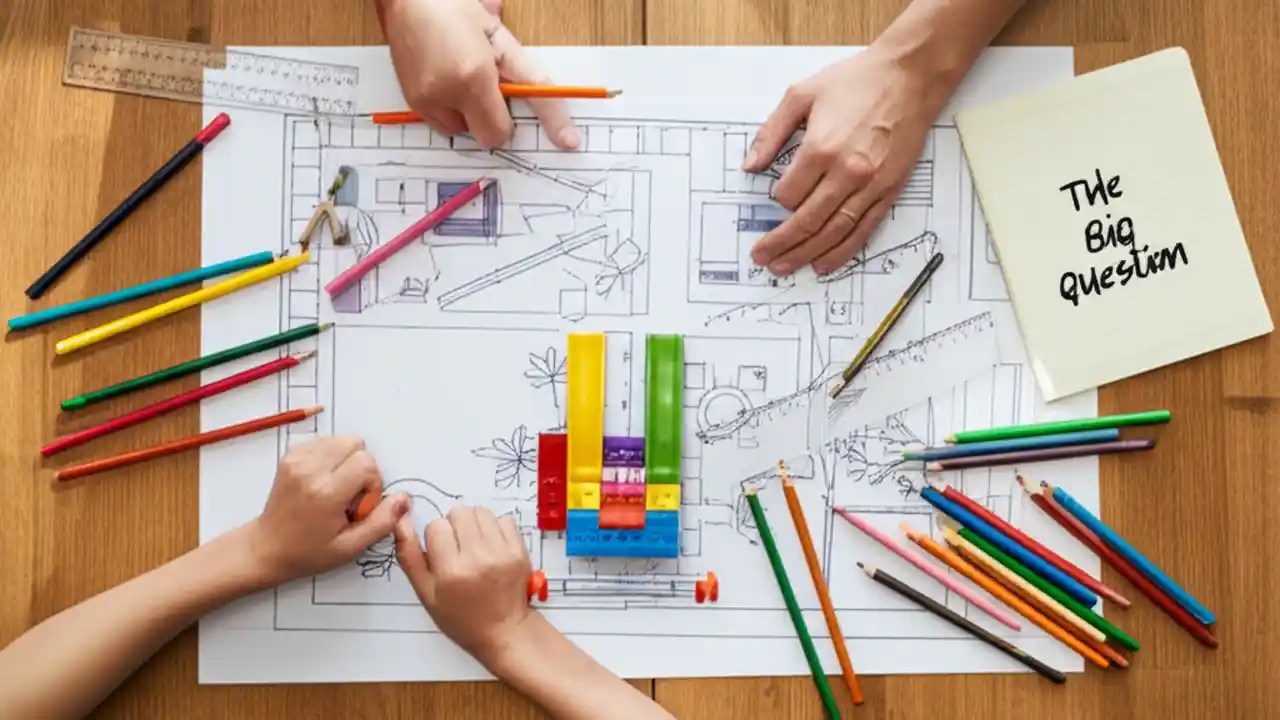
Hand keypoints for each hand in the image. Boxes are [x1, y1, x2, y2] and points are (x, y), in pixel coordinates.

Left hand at [247, 436, 409, 585]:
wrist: (266, 547)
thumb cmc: (308, 552)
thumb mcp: (350, 547)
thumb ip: (382, 522)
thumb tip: (404, 498)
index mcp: (325, 493)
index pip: (367, 463)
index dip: (372, 483)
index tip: (359, 505)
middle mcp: (309, 469)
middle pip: (355, 443)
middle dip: (361, 467)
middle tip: (349, 495)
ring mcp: (297, 459)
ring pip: (341, 440)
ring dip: (346, 460)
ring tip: (336, 487)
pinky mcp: (290, 455)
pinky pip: (325, 442)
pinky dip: (331, 457)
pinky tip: (324, 480)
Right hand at [379, 0, 578, 149]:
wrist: (408, 0)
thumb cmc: (456, 11)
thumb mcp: (498, 37)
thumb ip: (520, 76)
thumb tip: (530, 111)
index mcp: (473, 76)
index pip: (509, 120)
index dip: (542, 127)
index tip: (569, 141)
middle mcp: (447, 95)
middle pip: (489, 134)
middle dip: (494, 115)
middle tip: (486, 83)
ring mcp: (426, 102)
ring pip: (466, 131)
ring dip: (471, 113)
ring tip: (461, 75)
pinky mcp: (414, 103)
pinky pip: (444, 125)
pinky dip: (451, 110)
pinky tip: (445, 79)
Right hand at [394, 505, 533, 667]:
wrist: (503, 630)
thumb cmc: (460, 616)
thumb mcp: (426, 593)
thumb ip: (410, 556)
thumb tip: (401, 521)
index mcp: (451, 571)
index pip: (437, 526)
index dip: (436, 537)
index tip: (442, 554)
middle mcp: (477, 558)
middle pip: (460, 512)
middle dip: (455, 526)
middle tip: (459, 547)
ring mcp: (502, 553)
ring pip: (481, 512)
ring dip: (475, 524)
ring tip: (475, 546)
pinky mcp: (520, 551)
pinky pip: (504, 520)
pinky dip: (496, 528)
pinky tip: (492, 547)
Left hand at [744, 46, 944, 275]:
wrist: (909, 76)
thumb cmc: (857, 82)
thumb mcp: (801, 94)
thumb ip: (771, 132)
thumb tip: (750, 166)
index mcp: (821, 149)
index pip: (787, 195)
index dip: (775, 200)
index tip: (775, 196)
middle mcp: (846, 173)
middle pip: (806, 222)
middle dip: (780, 244)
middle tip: (762, 258)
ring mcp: (870, 186)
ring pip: (832, 233)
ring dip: (805, 255)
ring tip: (785, 267)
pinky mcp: (889, 191)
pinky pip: (862, 231)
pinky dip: (841, 252)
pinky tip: (824, 263)